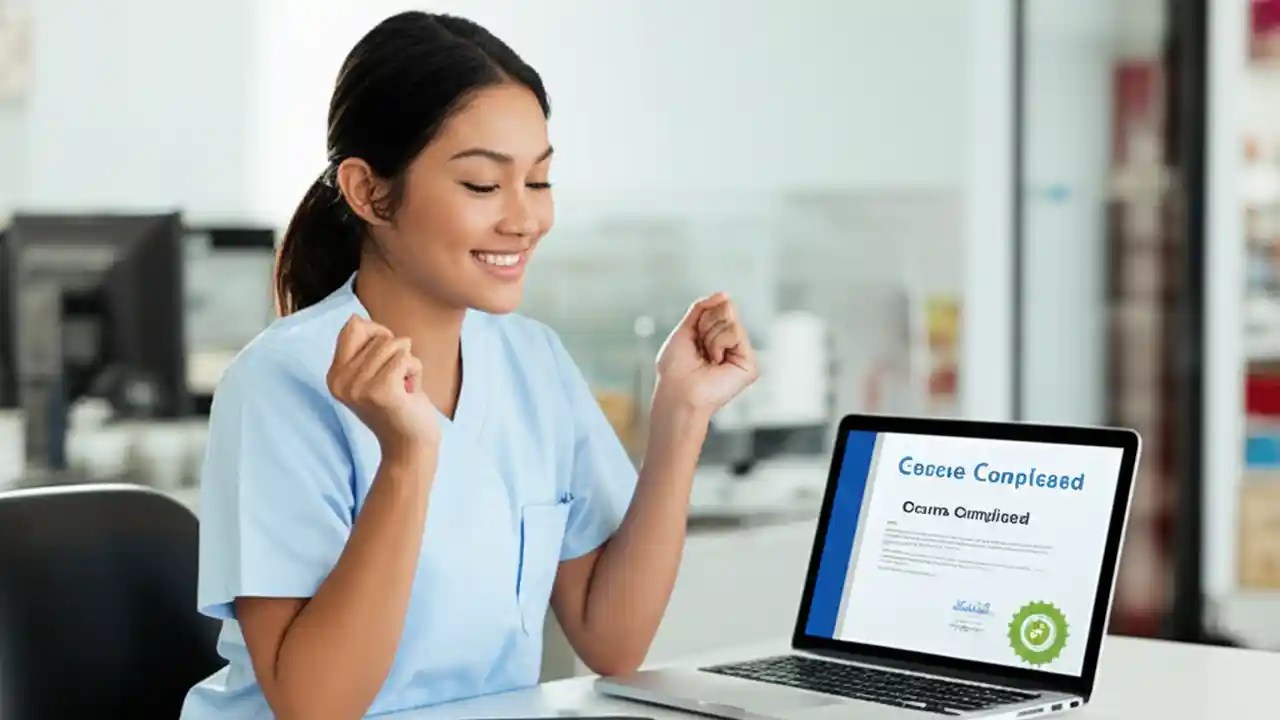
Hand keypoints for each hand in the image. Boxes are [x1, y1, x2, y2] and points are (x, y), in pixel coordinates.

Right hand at [327, 315, 439, 461]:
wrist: (409, 445)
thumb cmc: (398, 404)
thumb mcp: (372, 373)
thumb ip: (364, 346)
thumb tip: (355, 318)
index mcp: (334, 375)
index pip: (354, 327)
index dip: (378, 334)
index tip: (386, 361)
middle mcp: (340, 382)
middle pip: (379, 335)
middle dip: (397, 354)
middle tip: (396, 382)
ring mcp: (359, 388)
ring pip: (395, 345)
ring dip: (408, 364)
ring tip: (403, 387)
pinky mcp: (381, 392)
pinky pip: (406, 358)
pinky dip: (416, 371)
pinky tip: (410, 392)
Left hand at [655, 292, 759, 413]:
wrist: (678, 391)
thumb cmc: (675, 368)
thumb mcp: (685, 329)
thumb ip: (702, 308)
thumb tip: (724, 294)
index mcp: (716, 338)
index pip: (719, 307)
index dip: (702, 317)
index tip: (694, 337)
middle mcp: (731, 346)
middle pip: (727, 309)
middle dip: (707, 324)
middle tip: (700, 348)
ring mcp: (741, 354)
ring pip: (731, 320)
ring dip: (711, 337)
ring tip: (707, 358)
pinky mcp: (749, 364)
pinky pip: (736, 332)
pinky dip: (719, 344)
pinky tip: (716, 362)